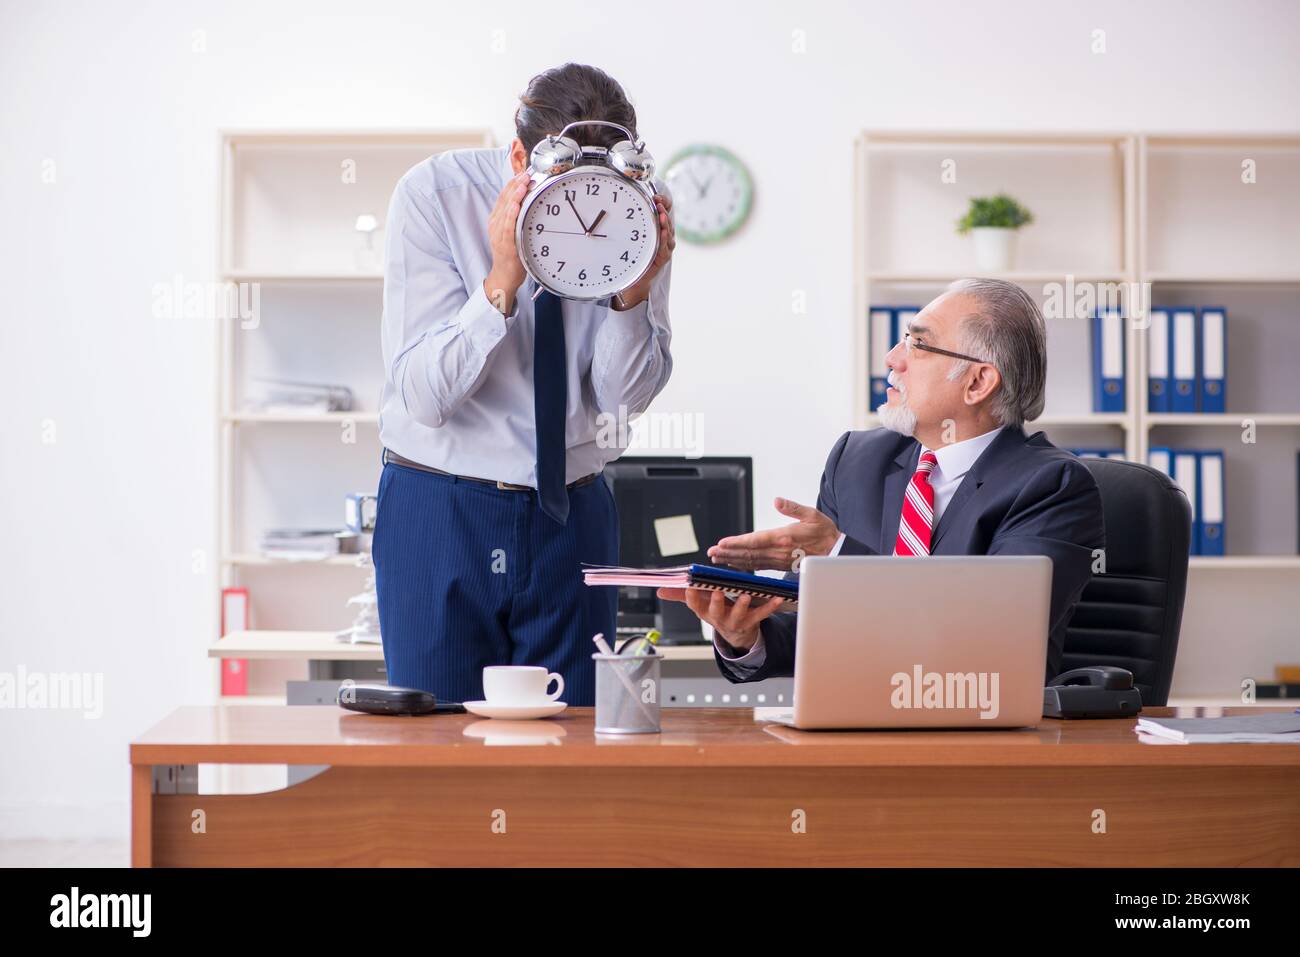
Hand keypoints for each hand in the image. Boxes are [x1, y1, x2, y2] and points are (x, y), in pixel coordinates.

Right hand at [483, 171, 530, 314]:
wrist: (504, 275)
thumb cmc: (512, 253)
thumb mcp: (513, 231)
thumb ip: (518, 216)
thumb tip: (531, 201)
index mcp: (497, 219)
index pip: (504, 195)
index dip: (513, 182)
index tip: (524, 172)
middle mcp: (496, 224)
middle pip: (504, 199)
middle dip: (516, 184)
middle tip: (527, 174)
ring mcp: (499, 234)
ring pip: (505, 210)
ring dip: (515, 196)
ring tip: (523, 184)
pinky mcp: (505, 244)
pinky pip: (507, 227)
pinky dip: (511, 215)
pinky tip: (516, 206)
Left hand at [614, 192, 675, 309]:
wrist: (628, 279)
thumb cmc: (620, 258)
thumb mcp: (613, 240)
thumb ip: (606, 228)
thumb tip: (590, 220)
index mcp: (648, 227)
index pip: (659, 210)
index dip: (660, 201)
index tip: (654, 196)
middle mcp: (657, 235)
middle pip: (664, 219)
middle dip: (663, 210)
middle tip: (658, 203)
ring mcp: (661, 246)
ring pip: (667, 232)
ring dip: (665, 224)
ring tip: (662, 216)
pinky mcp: (662, 257)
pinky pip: (666, 248)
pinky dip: (665, 240)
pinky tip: (663, 233)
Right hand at [656, 587, 784, 650]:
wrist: (737, 634)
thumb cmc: (717, 611)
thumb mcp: (698, 604)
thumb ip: (680, 595)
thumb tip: (659, 590)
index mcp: (704, 611)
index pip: (694, 604)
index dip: (692, 596)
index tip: (691, 585)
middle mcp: (719, 618)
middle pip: (715, 611)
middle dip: (716, 602)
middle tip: (717, 592)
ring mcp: (736, 621)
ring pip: (739, 614)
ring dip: (742, 605)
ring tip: (746, 596)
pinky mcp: (752, 621)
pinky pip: (762, 615)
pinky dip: (770, 606)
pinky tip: (776, 598)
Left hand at [707, 497, 840, 571]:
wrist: (836, 552)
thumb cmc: (824, 531)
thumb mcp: (812, 514)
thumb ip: (793, 507)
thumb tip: (777, 500)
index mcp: (784, 537)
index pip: (755, 541)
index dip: (737, 543)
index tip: (721, 543)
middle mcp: (778, 551)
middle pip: (748, 553)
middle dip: (728, 553)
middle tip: (711, 553)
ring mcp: (778, 559)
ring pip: (751, 561)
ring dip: (732, 559)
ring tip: (717, 558)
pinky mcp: (780, 564)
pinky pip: (758, 565)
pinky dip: (744, 564)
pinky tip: (734, 562)